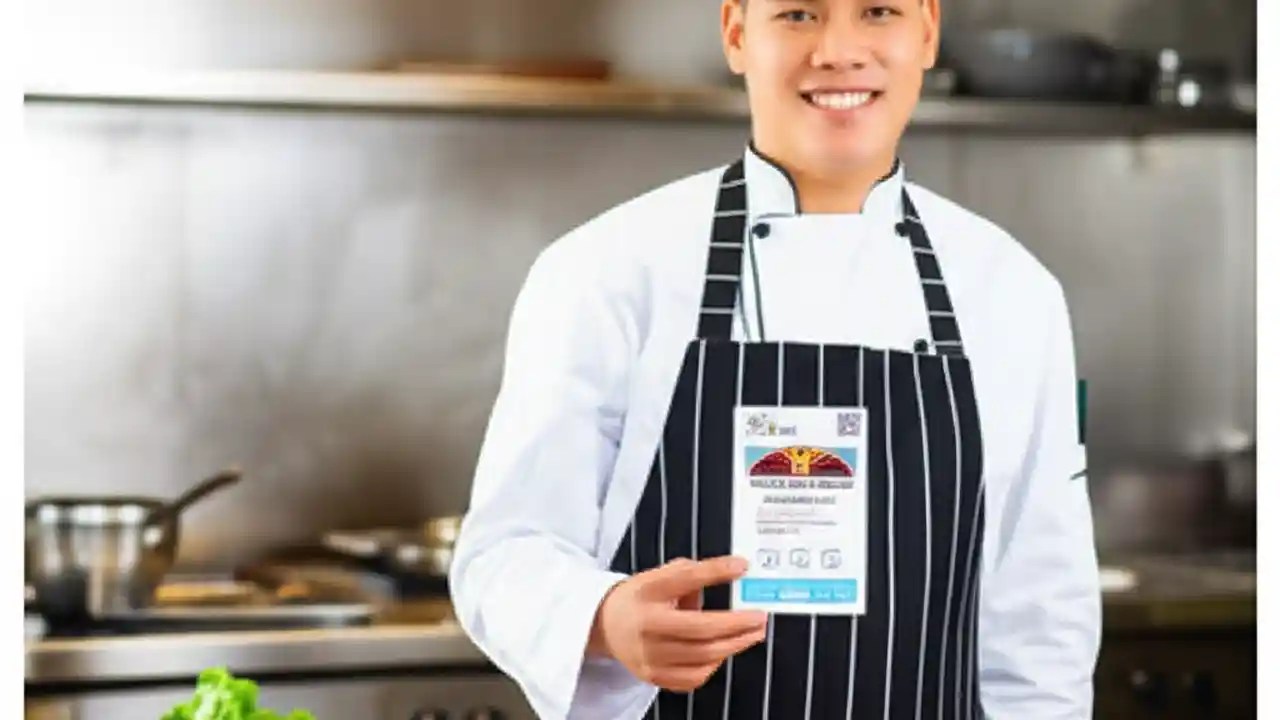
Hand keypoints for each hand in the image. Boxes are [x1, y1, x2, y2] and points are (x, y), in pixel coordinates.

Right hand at [587, 556, 768, 691]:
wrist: (606, 626)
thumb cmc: (640, 599)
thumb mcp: (657, 576)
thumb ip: (689, 574)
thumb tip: (730, 574)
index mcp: (647, 592)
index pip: (685, 579)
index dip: (715, 572)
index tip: (741, 566)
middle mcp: (647, 625)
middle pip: (700, 628)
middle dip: (737, 623)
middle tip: (759, 616)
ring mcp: (649, 655)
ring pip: (703, 656)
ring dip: (735, 644)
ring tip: (753, 633)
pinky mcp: (654, 676)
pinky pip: (694, 676)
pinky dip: (715, 664)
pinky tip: (724, 651)